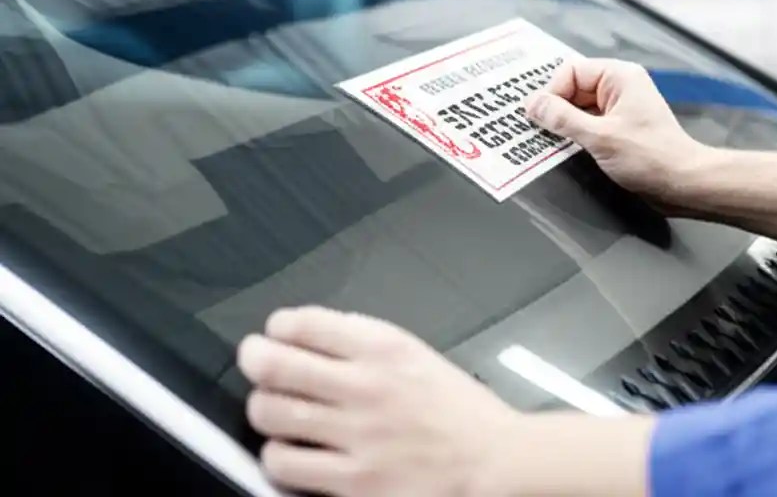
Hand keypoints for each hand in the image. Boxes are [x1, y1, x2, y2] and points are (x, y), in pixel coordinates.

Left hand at [237, 307, 518, 496]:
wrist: (495, 462)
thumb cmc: (458, 411)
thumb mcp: (417, 355)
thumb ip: (365, 342)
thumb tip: (307, 332)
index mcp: (386, 348)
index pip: (304, 322)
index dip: (278, 327)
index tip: (277, 334)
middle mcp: (367, 386)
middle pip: (274, 364)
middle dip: (254, 359)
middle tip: (257, 363)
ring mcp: (358, 436)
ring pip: (270, 413)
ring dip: (265, 409)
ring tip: (277, 411)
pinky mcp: (353, 482)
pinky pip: (284, 463)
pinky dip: (278, 455)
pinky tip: (292, 451)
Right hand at [525, 59, 706, 203]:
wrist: (682, 184)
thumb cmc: (650, 157)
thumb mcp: (599, 137)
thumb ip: (562, 118)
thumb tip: (532, 104)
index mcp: (620, 77)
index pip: (572, 71)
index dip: (552, 92)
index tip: (538, 116)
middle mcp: (620, 88)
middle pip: (573, 89)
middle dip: (555, 108)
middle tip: (536, 129)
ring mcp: (620, 110)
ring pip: (579, 109)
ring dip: (563, 124)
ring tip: (547, 141)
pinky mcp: (619, 130)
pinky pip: (588, 125)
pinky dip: (574, 135)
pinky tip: (563, 149)